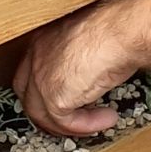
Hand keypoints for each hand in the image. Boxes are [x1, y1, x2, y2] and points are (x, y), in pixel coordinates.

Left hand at [13, 1, 137, 136]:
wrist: (121, 30)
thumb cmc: (115, 27)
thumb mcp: (88, 42)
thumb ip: (79, 60)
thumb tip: (90, 76)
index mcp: (42, 41)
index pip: (30, 74)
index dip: (44, 92)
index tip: (66, 100)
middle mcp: (35, 59)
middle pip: (29, 98)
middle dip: (48, 114)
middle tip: (73, 120)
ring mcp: (41, 79)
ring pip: (44, 115)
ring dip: (72, 124)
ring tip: (98, 121)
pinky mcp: (54, 98)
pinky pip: (66, 122)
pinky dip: (87, 125)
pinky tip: (107, 118)